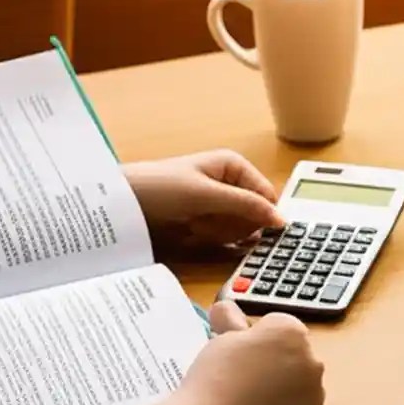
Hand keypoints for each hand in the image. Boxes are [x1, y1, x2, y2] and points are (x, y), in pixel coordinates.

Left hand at [123, 149, 285, 250]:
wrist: (123, 204)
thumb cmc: (160, 187)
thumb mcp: (207, 195)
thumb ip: (246, 206)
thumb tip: (281, 220)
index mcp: (234, 166)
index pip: (267, 196)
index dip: (263, 214)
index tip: (249, 227)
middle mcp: (230, 184)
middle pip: (255, 216)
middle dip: (234, 224)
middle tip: (208, 219)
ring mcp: (218, 206)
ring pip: (239, 230)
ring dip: (219, 232)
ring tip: (193, 222)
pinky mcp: (206, 223)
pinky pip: (223, 237)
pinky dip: (210, 238)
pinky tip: (191, 230)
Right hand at [174, 301, 323, 404]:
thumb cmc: (214, 380)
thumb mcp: (220, 339)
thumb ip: (231, 319)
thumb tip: (226, 308)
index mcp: (290, 332)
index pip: (278, 325)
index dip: (258, 338)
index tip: (241, 353)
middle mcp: (311, 359)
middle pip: (294, 353)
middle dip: (275, 361)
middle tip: (245, 378)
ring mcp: (316, 392)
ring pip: (301, 383)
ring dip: (284, 387)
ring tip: (251, 401)